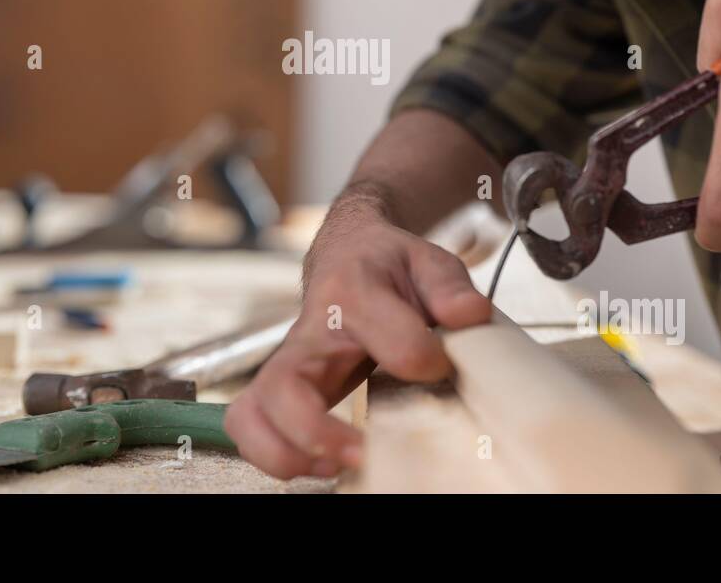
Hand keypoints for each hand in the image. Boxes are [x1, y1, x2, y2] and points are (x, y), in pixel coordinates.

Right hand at [223, 201, 490, 477]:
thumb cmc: (388, 266)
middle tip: (363, 452)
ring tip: (336, 465)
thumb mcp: (427, 260)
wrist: (348, 254)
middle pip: (282, 386)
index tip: (443, 366)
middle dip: (316, 431)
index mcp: (352, 292)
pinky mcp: (279, 386)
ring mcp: (288, 362)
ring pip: (251, 414)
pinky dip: (273, 454)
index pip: (387, 337)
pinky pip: (250, 425)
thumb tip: (470, 315)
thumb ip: (450, 286)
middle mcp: (309, 332)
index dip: (423, 359)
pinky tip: (321, 462)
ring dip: (286, 453)